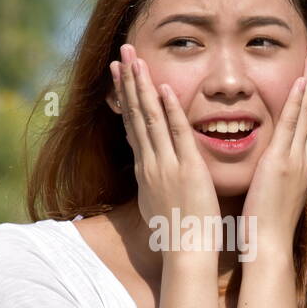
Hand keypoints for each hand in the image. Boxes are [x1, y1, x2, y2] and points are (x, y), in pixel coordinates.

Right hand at [112, 44, 220, 253]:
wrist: (186, 254)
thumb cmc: (178, 235)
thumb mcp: (160, 206)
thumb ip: (157, 187)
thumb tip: (150, 181)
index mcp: (146, 171)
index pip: (132, 127)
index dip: (125, 99)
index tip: (119, 75)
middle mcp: (150, 164)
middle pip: (135, 115)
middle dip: (128, 82)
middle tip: (121, 53)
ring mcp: (166, 166)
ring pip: (150, 119)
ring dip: (142, 87)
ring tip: (135, 59)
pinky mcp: (186, 170)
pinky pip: (176, 134)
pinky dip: (170, 111)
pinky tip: (163, 89)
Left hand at [241, 36, 306, 254]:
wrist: (268, 246)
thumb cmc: (263, 224)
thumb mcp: (269, 189)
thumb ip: (269, 172)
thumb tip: (265, 162)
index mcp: (298, 161)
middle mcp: (303, 156)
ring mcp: (296, 158)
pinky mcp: (283, 164)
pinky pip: (293, 126)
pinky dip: (300, 102)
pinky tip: (303, 80)